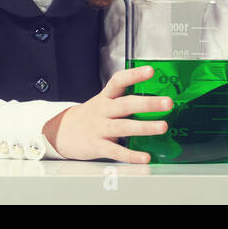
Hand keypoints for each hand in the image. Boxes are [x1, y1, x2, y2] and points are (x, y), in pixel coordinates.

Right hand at [42, 66, 171, 162]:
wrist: (60, 133)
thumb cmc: (90, 117)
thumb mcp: (103, 103)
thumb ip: (124, 101)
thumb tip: (154, 100)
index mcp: (105, 98)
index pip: (118, 81)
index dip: (134, 75)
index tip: (150, 70)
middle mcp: (103, 111)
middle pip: (126, 104)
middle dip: (148, 103)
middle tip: (167, 103)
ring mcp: (99, 128)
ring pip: (123, 126)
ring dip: (144, 127)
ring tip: (163, 127)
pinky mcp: (97, 146)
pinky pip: (116, 151)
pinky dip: (131, 155)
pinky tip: (145, 157)